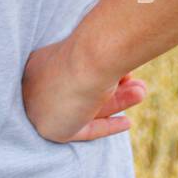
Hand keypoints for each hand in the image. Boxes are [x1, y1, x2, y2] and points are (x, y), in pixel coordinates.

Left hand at [21, 37, 147, 143]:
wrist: (90, 56)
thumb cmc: (94, 46)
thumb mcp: (97, 51)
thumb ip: (99, 62)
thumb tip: (116, 64)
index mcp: (40, 61)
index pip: (68, 76)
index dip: (96, 78)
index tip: (122, 73)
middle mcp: (36, 83)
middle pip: (78, 93)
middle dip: (109, 90)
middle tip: (135, 82)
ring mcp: (39, 107)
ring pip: (84, 108)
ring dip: (114, 101)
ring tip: (140, 91)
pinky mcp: (50, 129)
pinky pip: (81, 130)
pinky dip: (104, 126)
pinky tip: (126, 122)